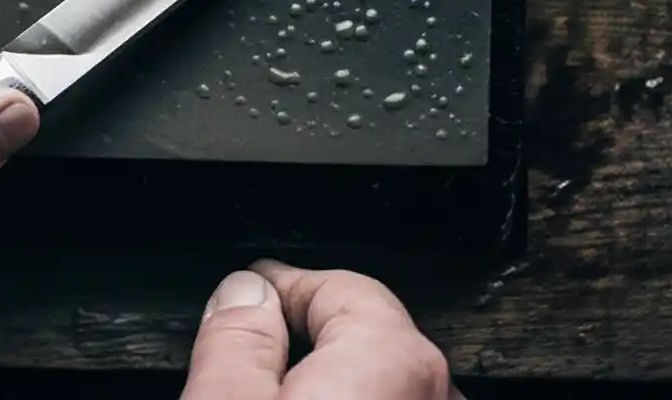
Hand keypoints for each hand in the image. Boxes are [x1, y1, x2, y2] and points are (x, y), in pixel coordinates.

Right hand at [182, 260, 462, 399]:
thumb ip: (234, 341)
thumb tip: (242, 294)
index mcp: (392, 363)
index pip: (338, 286)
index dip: (282, 283)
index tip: (253, 285)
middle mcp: (437, 399)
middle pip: (373, 340)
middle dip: (317, 333)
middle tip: (262, 332)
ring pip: (392, 388)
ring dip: (346, 383)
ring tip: (288, 387)